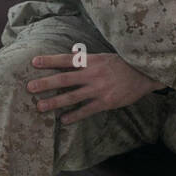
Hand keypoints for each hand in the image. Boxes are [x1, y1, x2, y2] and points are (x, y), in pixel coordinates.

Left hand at [27, 52, 160, 122]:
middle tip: (30, 87)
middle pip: (65, 79)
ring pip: (73, 96)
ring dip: (55, 102)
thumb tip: (70, 55)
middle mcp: (93, 74)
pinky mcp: (106, 102)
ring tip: (40, 107)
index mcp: (92, 61)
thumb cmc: (123, 64)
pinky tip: (64, 120)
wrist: (145, 74)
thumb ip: (87, 59)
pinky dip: (75, 115)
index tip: (34, 62)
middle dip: (46, 83)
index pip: (66, 60)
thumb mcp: (105, 57)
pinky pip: (87, 110)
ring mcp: (99, 89)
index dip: (50, 61)